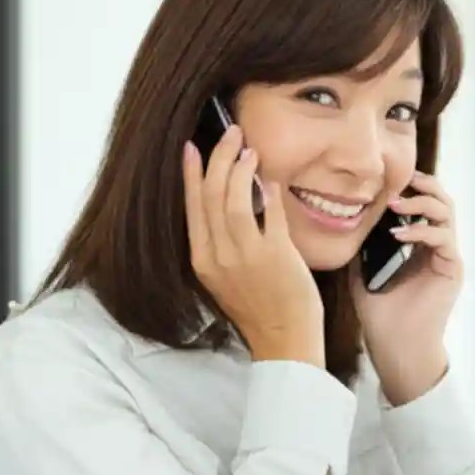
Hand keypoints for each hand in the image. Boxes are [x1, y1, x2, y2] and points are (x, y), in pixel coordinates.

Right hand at [182, 126, 323, 364]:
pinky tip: (270, 180)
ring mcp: (246, 256)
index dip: (190, 173)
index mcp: (203, 260)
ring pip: (233, 200)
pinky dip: (267, 194)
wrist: (284, 341)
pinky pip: (268, 215)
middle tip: (231, 133)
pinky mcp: (275, 257)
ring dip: (241, 168)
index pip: (191, 206)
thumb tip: (232, 201)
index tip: (192, 147)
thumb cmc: (260, 308)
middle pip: (210, 195)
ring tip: (250, 150)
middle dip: (218, 157)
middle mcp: (219, 256)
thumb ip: (225, 243)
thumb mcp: (228, 276)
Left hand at [351, 171, 461, 404]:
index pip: (424, 206)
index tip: (388, 180)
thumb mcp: (363, 278)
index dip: (412, 189)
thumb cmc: (382, 320)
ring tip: (394, 204)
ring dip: (421, 203)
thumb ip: (360, 254)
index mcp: (422, 249)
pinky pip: (443, 239)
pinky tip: (397, 235)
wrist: (397, 350)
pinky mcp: (452, 270)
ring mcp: (448, 258)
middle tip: (401, 179)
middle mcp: (439, 249)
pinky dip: (421, 231)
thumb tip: (342, 230)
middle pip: (442, 201)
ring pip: (447, 213)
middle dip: (424, 186)